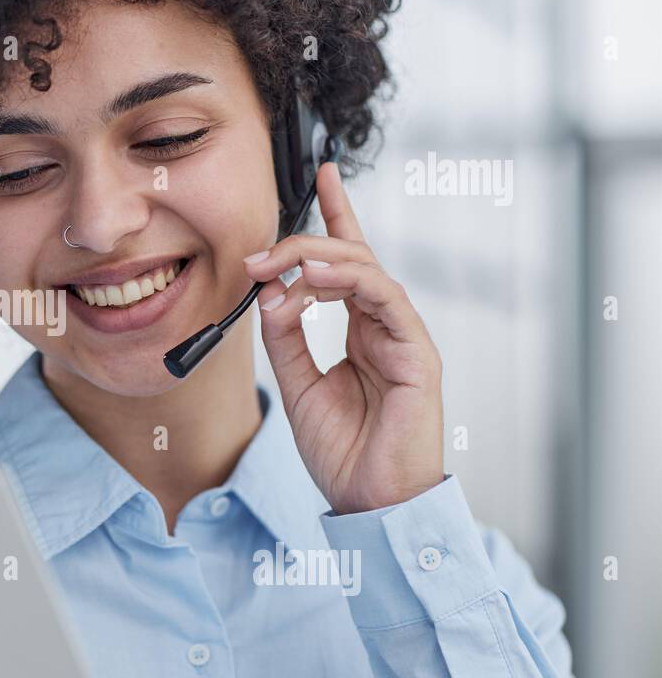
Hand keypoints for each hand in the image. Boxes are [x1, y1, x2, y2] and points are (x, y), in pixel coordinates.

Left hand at [243, 162, 444, 514]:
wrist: (371, 502)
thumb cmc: (343, 451)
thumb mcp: (296, 386)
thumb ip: (284, 337)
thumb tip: (270, 291)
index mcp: (359, 331)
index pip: (346, 262)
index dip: (336, 216)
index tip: (320, 175)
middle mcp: (384, 326)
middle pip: (352, 258)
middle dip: (307, 239)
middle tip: (259, 252)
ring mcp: (404, 336)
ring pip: (367, 271)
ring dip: (321, 258)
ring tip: (283, 261)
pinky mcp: (418, 353)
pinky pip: (386, 299)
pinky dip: (350, 281)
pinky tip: (315, 278)